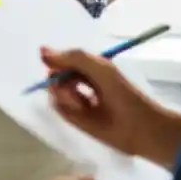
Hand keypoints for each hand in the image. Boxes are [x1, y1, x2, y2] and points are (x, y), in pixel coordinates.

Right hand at [40, 46, 180, 165]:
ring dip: (64, 94)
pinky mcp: (73, 118)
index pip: (63, 58)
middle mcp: (80, 81)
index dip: (55, 60)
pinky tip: (81, 110)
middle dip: (58, 79)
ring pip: (54, 91)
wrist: (139, 128)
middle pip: (54, 74)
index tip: (50, 63)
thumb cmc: (124, 95)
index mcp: (89, 67)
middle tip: (70, 85)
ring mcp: (76, 100)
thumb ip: (74, 57)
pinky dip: (66, 106)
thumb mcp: (101, 69)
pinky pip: (57, 107)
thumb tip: (41, 51)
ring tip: (81, 102)